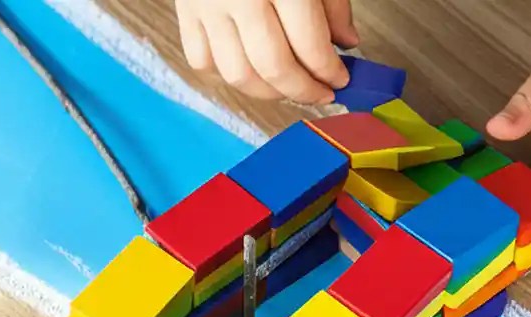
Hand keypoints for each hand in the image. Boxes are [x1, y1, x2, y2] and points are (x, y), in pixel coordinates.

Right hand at [176, 0, 357, 104]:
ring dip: (268, 92)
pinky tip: (249, 65)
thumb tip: (345, 44)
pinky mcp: (185, 9)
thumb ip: (333, 3)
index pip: (309, 45)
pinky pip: (202, 61)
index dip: (329, 72)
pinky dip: (227, 73)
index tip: (340, 81)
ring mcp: (207, 4)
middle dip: (302, 91)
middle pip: (272, 68)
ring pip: (236, 74)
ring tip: (287, 86)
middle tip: (319, 93)